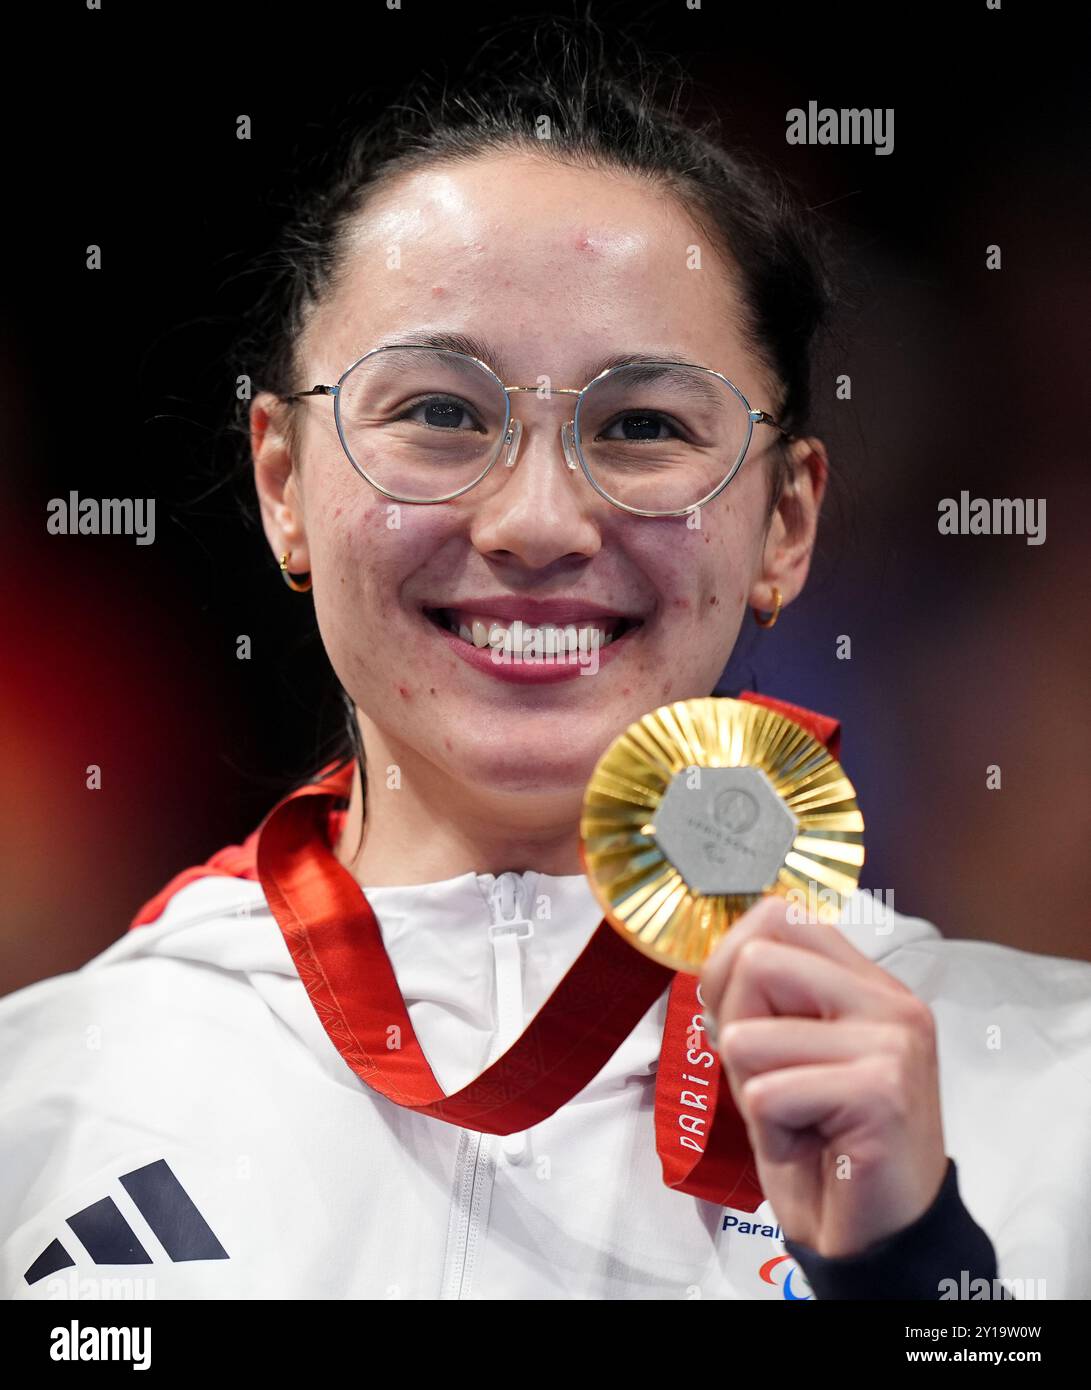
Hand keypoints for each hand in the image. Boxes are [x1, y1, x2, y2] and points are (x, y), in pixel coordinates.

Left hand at [699, 895, 948, 1256]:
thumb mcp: (780, 1051)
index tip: (749, 1023)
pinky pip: (767, 1093)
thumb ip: (761, 994)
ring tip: (799, 1117)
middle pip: (756, 962)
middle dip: (737, 1028)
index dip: (734, 965)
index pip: (779, 916)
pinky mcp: (881, 1093)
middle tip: (777, 1083)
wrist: (874, 1238)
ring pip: (749, 1035)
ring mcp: (892, 1043)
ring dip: (753, 1090)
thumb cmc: (822, 1143)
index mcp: (868, 982)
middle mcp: (890, 1001)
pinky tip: (812, 1144)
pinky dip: (770, 1130)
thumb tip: (718, 956)